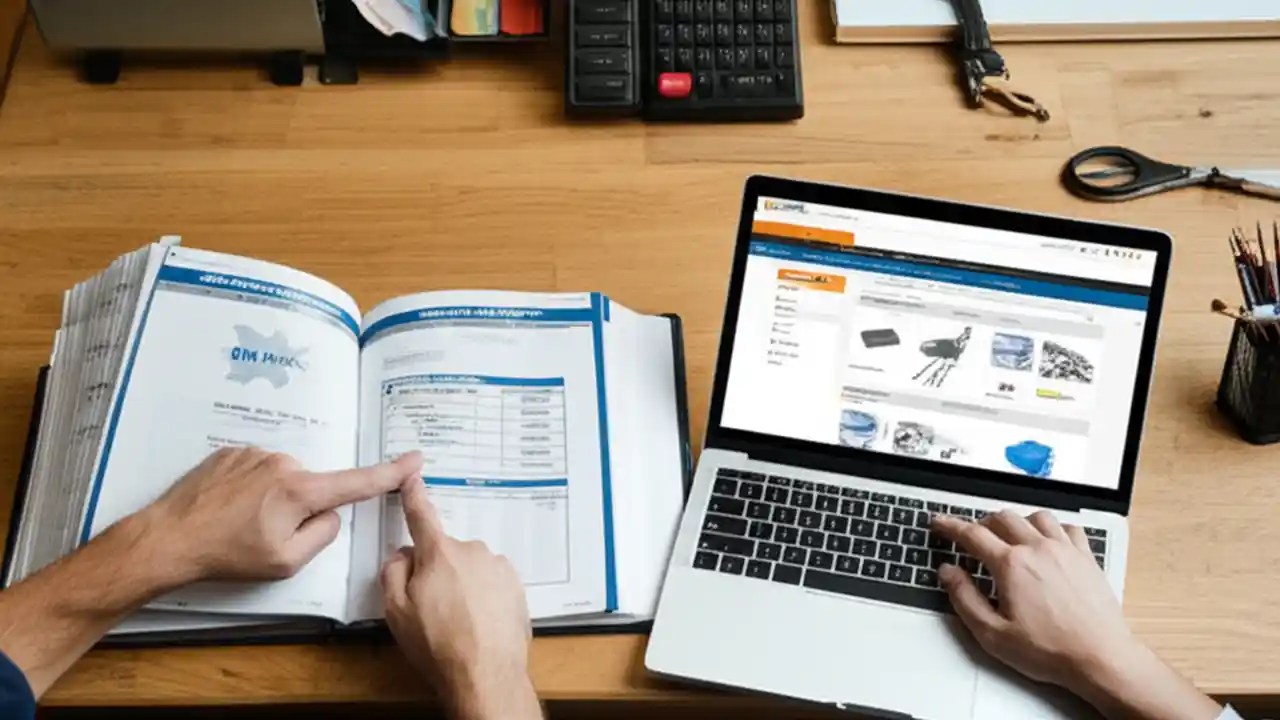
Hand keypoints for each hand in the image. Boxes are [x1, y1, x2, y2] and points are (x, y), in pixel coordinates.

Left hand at [139, 447, 422, 583]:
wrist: (169, 539)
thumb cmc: (227, 555)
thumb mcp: (286, 561)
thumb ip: (321, 535)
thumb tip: (330, 515)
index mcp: (300, 491)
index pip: (357, 482)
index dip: (390, 473)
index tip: (415, 459)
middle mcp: (282, 463)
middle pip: (311, 487)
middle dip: (298, 508)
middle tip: (265, 535)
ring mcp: (254, 454)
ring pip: (282, 479)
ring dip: (271, 499)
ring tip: (239, 523)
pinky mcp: (230, 453)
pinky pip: (256, 470)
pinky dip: (250, 490)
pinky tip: (227, 509)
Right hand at [380, 477, 539, 719]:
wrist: (486, 674)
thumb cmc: (437, 645)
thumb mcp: (396, 611)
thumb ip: (393, 573)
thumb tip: (404, 554)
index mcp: (440, 553)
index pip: (422, 516)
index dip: (414, 496)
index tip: (412, 476)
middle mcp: (473, 551)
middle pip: (447, 554)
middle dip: (438, 573)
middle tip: (433, 610)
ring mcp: (499, 568)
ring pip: (471, 570)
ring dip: (464, 588)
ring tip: (459, 624)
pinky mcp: (517, 587)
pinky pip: (492, 585)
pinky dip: (484, 599)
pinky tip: (479, 625)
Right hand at [932, 511, 1220, 719]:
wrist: (1101, 658)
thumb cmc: (1050, 651)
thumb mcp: (993, 634)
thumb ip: (964, 598)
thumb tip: (948, 572)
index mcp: (1011, 565)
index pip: (972, 535)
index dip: (950, 526)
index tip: (939, 523)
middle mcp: (1038, 549)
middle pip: (1002, 518)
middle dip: (982, 524)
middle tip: (973, 537)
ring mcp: (1065, 551)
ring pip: (1035, 517)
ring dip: (1017, 522)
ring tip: (1010, 536)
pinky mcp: (1087, 558)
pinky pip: (1068, 528)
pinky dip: (1053, 528)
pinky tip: (1048, 540)